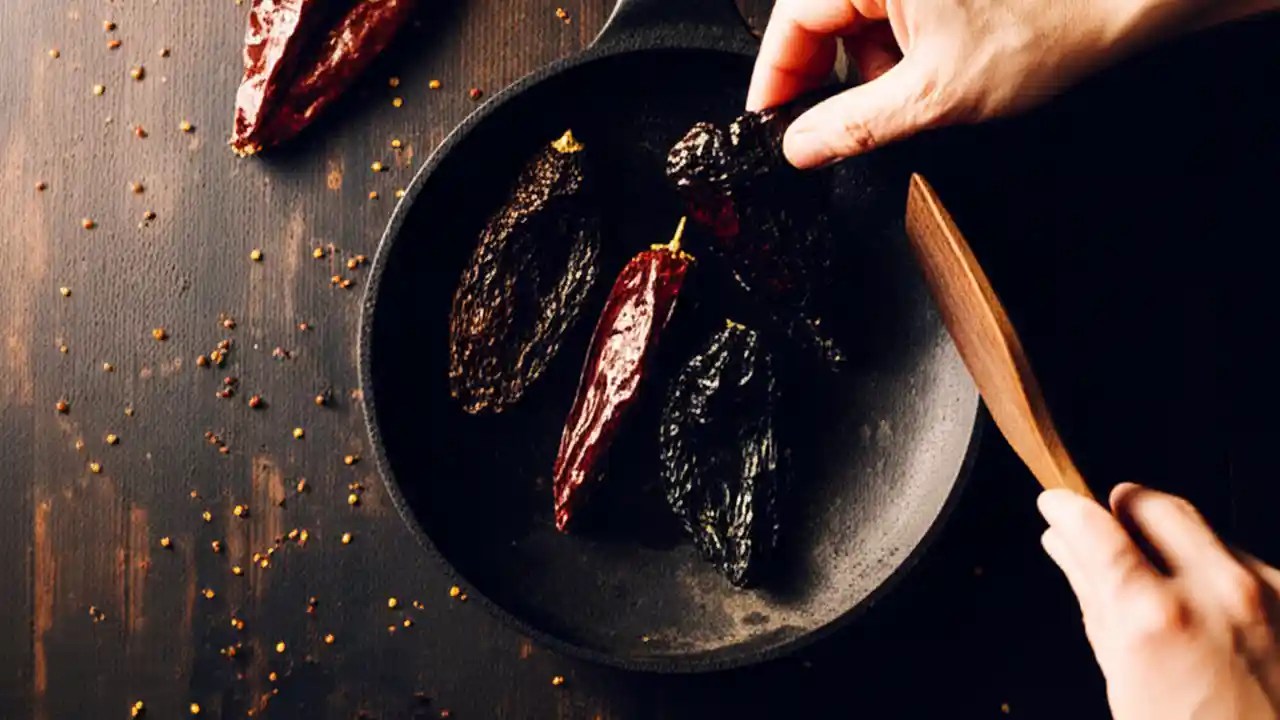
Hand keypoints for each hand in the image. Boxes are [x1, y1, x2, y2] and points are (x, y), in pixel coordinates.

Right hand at [747, 0, 1278, 168]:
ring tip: (901, 99)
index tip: (771, 121)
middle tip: (828, 127)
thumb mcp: (934, 95)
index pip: (791, 20)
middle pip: (819, 17)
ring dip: (864, 66)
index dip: (775, 77)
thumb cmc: (1048, 26)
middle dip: (823, 76)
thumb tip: (800, 146)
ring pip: (856, 18)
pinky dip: (896, 50)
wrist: (1122, 2)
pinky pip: (891, 13)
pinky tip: (924, 76)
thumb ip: (852, 125)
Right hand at [1039, 483, 1279, 719]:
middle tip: (1107, 532)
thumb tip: (1066, 548)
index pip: (1096, 527)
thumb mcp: (1123, 677)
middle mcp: (1217, 591)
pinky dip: (1214, 576)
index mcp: (1156, 618)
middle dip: (1123, 509)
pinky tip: (1211, 618)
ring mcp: (1265, 589)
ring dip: (1172, 546)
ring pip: (1201, 532)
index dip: (1067, 508)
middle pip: (1155, 505)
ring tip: (1165, 596)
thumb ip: (1094, 599)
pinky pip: (1239, 560)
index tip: (1057, 503)